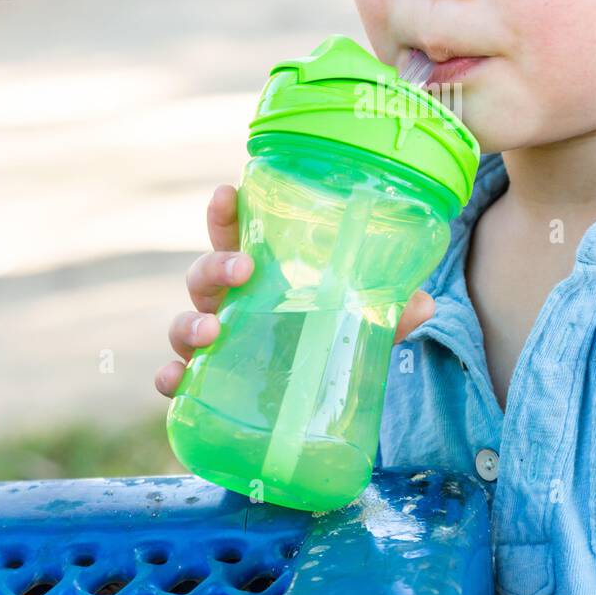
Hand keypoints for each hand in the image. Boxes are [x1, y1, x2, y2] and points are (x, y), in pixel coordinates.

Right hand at [155, 183, 435, 397]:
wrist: (310, 402)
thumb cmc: (323, 340)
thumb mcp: (360, 322)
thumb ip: (387, 311)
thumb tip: (425, 303)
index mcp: (259, 276)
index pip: (234, 234)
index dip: (224, 213)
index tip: (226, 192)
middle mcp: (227, 304)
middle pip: (203, 275)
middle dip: (215, 266)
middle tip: (243, 269)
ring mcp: (212, 344)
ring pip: (182, 324)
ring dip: (190, 324)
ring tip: (213, 331)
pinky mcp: (205, 385)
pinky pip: (177, 378)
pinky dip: (170, 378)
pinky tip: (176, 380)